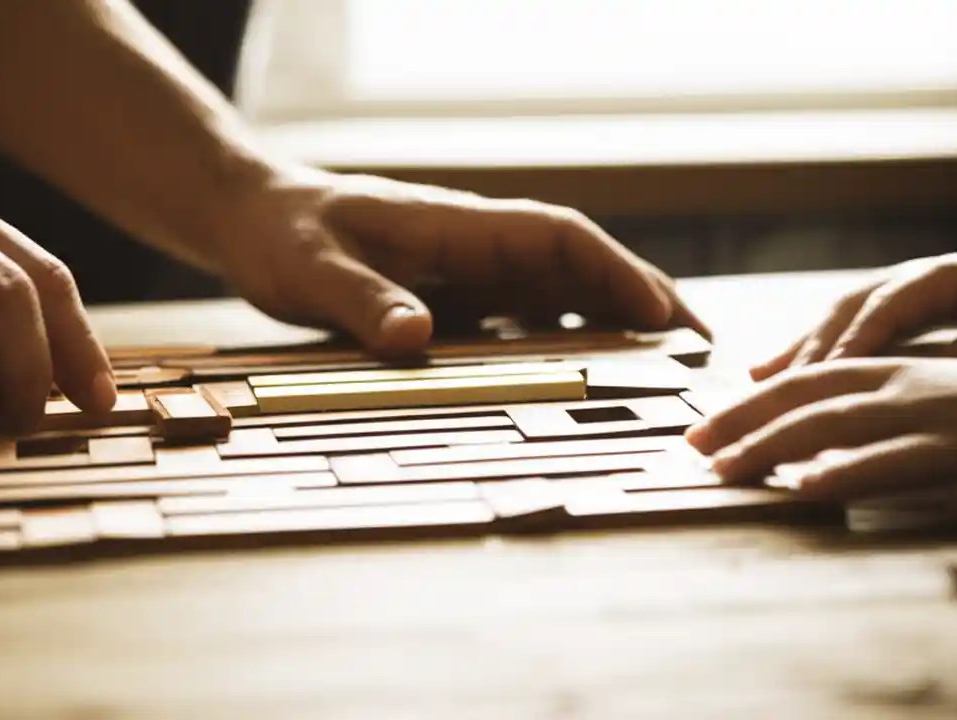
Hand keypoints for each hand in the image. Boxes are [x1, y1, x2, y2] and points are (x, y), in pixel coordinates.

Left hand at [209, 168, 706, 354]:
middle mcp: (475, 243)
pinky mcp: (456, 294)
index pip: (557, 237)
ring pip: (561, 289)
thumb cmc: (282, 236)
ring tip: (664, 367)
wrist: (256, 219)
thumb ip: (361, 302)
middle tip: (700, 346)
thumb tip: (417, 339)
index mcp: (455, 226)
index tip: (660, 312)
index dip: (614, 271)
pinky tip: (585, 373)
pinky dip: (565, 336)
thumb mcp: (310, 270)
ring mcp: (470, 269)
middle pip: (578, 263)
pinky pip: (525, 313)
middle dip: (641, 297)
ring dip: (612, 320)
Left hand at [685, 357, 956, 520]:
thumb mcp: (931, 397)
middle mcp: (912, 391)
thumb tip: (800, 445)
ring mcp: (943, 429)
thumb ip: (868, 409)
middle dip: (745, 426)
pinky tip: (811, 489)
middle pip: (810, 402)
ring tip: (728, 471)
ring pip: (844, 431)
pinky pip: (903, 472)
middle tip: (693, 453)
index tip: (700, 431)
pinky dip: (851, 476)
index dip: (748, 405)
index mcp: (897, 372)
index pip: (805, 383)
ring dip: (777, 450)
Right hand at [752, 246, 956, 380]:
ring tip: (755, 382)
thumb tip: (923, 382)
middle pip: (841, 314)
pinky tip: (770, 374)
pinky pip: (838, 333)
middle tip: (772, 391)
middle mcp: (901, 279)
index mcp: (935, 277)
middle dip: (804, 352)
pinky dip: (806, 355)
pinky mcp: (887, 314)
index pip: (880, 311)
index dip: (848, 344)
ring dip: (794, 353)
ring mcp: (889, 293)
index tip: (819, 380)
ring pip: (831, 323)